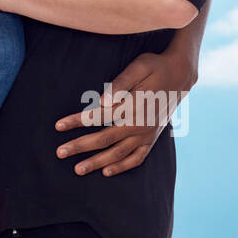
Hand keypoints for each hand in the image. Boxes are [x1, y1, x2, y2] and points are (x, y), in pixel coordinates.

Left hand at [52, 49, 196, 176]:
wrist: (180, 76)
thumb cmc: (155, 67)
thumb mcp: (139, 66)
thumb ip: (121, 82)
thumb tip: (103, 100)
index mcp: (133, 105)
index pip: (98, 116)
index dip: (77, 121)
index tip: (58, 126)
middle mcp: (139, 124)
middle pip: (104, 139)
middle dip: (80, 146)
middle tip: (59, 153)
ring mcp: (146, 134)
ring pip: (118, 153)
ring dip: (97, 162)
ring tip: (77, 169)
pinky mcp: (152, 139)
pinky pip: (137, 158)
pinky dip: (122, 166)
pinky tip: (107, 172)